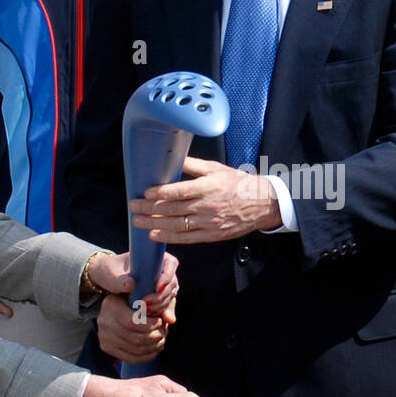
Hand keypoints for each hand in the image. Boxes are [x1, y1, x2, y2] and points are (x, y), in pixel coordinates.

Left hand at [88, 250, 178, 315]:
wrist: (107, 280)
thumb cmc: (109, 272)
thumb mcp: (110, 274)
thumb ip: (118, 280)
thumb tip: (131, 284)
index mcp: (154, 258)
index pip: (170, 264)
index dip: (167, 276)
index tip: (157, 288)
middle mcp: (162, 271)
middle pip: (171, 283)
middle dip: (161, 296)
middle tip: (145, 304)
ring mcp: (161, 285)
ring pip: (169, 297)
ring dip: (160, 306)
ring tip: (144, 311)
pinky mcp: (158, 297)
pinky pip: (165, 306)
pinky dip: (160, 313)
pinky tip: (152, 318)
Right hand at [89, 252, 179, 364]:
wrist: (117, 304)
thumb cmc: (135, 296)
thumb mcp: (144, 292)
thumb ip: (158, 303)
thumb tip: (170, 319)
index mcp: (110, 304)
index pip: (132, 321)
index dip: (150, 324)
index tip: (160, 321)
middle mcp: (103, 321)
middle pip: (135, 337)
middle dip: (154, 336)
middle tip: (164, 331)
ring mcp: (103, 336)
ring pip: (135, 349)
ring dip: (153, 346)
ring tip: (162, 338)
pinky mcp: (107, 347)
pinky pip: (131, 358)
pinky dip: (147, 355)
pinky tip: (156, 348)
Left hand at [129, 156, 281, 242]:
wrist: (262, 204)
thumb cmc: (238, 183)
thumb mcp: (217, 168)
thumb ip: (194, 165)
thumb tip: (172, 158)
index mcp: (209, 187)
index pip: (180, 191)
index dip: (160, 192)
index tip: (145, 191)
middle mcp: (208, 206)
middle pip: (173, 209)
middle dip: (149, 208)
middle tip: (133, 206)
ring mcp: (209, 222)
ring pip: (177, 225)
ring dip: (154, 223)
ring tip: (137, 221)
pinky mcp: (212, 235)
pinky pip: (187, 238)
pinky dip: (169, 237)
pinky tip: (154, 234)